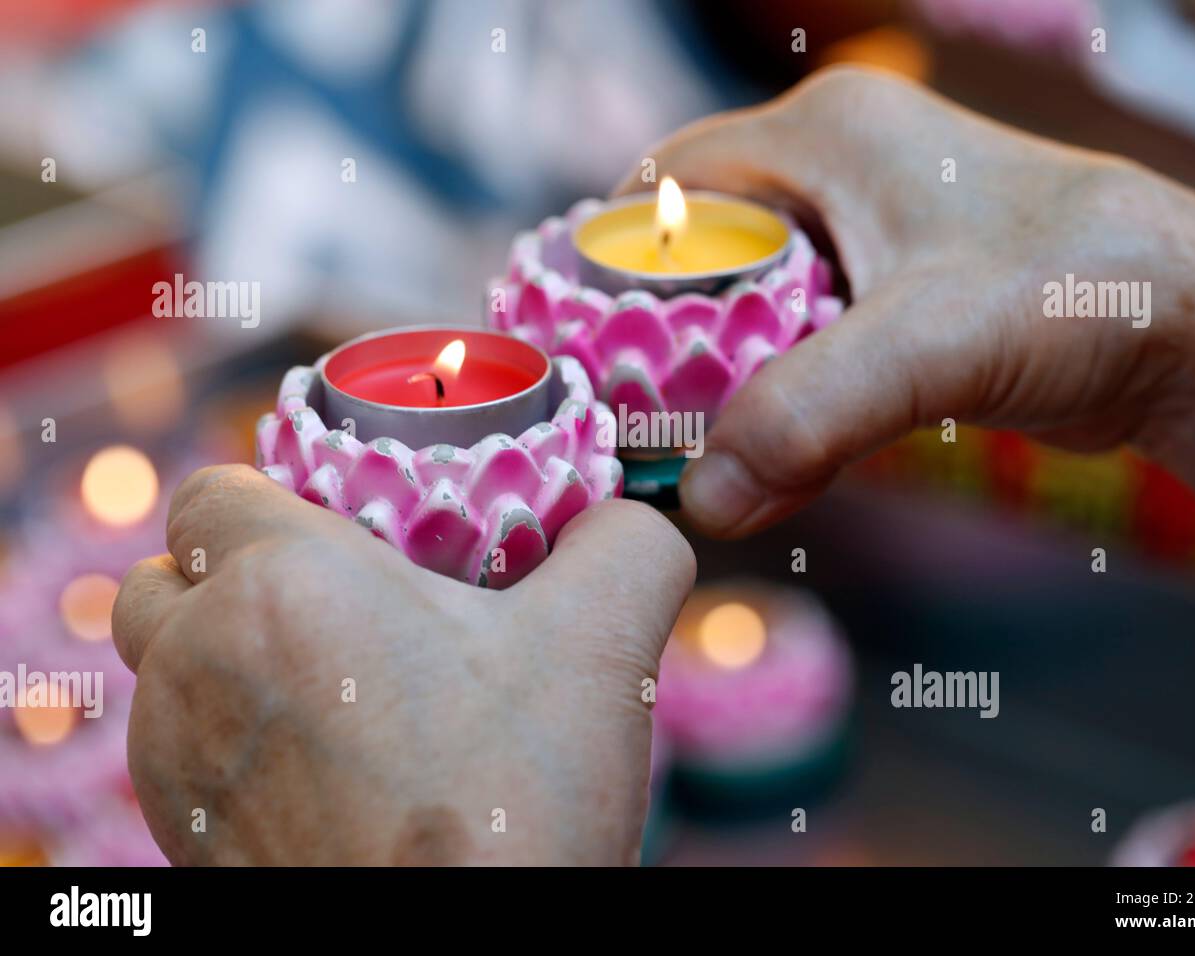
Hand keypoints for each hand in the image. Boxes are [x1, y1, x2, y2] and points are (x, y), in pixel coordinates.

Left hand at [111, 464, 693, 864]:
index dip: (267, 495)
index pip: (208, 492)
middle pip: (165, 581)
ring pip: (167, 673)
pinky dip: (236, 744)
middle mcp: (200, 663)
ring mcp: (177, 761)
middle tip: (330, 605)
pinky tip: (329, 770)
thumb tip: (625, 519)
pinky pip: (184, 756)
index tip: (336, 529)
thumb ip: (625, 544)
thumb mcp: (606, 641)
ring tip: (336, 691)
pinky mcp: (182, 840)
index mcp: (280, 583)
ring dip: (227, 662)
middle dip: (228, 579)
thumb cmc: (513, 798)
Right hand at [618, 67, 1194, 601]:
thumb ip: (806, 415)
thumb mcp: (926, 347)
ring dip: (720, 383)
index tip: (571, 352)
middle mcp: (838, 171)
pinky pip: (802, 346)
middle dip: (658, 342)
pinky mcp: (895, 296)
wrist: (1190, 331)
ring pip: (748, 309)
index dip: (607, 266)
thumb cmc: (1076, 293)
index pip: (666, 188)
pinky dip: (776, 399)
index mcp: (825, 135)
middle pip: (699, 256)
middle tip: (622, 423)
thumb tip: (702, 499)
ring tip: (681, 453)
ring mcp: (868, 235)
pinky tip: (762, 457)